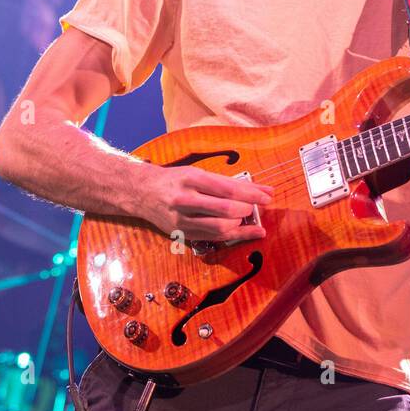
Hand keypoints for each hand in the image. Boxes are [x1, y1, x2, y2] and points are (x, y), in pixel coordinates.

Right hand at [138, 165, 272, 243]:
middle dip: (247, 210)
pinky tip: (246, 232)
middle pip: (225, 210)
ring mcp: (182, 219)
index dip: (252, 194)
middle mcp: (185, 199)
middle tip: (255, 207)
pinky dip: (233, 235)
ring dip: (241, 225)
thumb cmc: (175, 180)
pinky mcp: (182, 233)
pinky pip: (213, 238)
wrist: (142, 193)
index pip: (228, 189)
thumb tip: (263, 189)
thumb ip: (229, 182)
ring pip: (220, 228)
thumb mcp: (198, 173)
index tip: (268, 196)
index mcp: (191, 178)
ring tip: (248, 218)